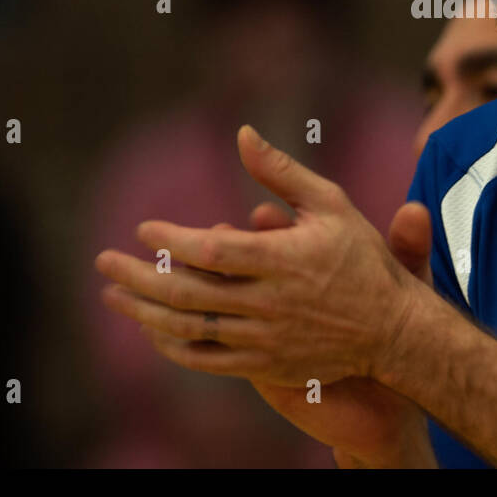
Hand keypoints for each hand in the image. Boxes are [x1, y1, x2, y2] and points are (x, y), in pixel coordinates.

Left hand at [95, 125, 436, 464]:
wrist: (391, 328)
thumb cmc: (361, 258)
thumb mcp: (330, 203)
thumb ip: (281, 171)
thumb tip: (243, 132)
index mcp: (285, 259)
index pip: (212, 251)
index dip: (172, 241)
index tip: (143, 228)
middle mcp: (271, 303)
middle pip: (189, 293)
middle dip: (139, 276)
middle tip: (104, 260)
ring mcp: (266, 339)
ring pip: (190, 328)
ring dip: (144, 312)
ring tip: (112, 294)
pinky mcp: (265, 364)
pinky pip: (206, 359)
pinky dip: (173, 345)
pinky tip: (152, 329)